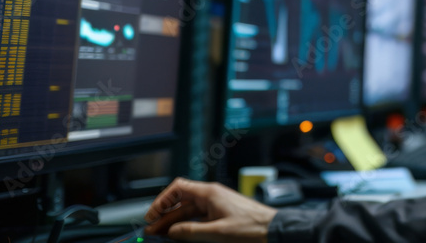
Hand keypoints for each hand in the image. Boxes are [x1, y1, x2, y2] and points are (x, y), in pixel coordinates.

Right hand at [144, 177, 276, 241]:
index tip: (152, 215)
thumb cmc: (252, 227)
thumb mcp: (217, 232)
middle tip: (152, 231)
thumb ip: (191, 231)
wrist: (274, 230)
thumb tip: (171, 231)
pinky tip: (180, 236)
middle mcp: (211, 196)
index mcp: (209, 193)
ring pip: (188, 212)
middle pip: (180, 202)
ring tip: (161, 236)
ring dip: (174, 223)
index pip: (178, 188)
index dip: (162, 200)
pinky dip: (187, 227)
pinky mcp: (221, 216)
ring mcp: (216, 206)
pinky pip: (198, 219)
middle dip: (164, 216)